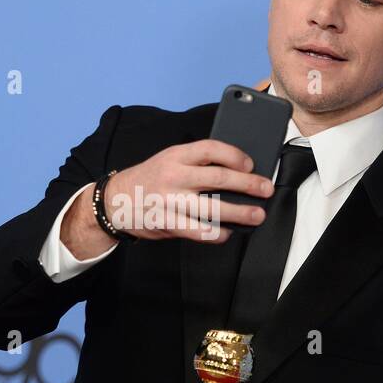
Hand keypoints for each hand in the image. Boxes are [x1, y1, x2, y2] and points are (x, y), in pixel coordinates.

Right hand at [104, 140, 273, 243]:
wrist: (115, 200)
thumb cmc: (151, 179)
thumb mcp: (169, 159)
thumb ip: (196, 162)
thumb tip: (235, 171)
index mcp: (175, 155)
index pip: (210, 149)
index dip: (235, 155)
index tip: (251, 164)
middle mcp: (173, 176)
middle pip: (218, 178)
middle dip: (248, 184)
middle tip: (266, 189)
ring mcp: (170, 201)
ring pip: (212, 208)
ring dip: (240, 213)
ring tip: (257, 215)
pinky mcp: (167, 223)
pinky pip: (198, 231)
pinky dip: (217, 233)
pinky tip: (228, 232)